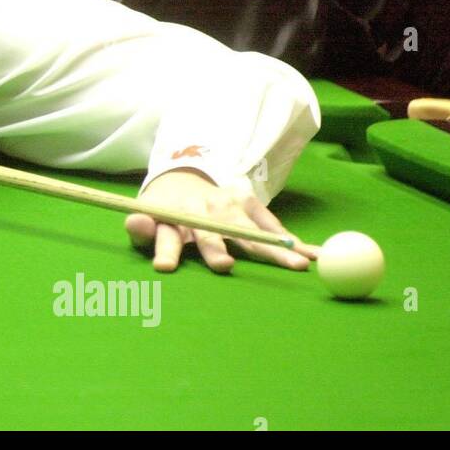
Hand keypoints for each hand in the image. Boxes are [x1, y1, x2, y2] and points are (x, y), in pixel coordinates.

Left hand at [124, 168, 318, 272]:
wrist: (184, 182)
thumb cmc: (165, 213)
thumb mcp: (147, 220)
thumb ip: (141, 230)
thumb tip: (135, 223)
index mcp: (172, 220)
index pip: (166, 238)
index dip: (165, 251)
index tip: (163, 266)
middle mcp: (201, 212)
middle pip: (211, 234)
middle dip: (216, 249)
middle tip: (224, 267)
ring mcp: (227, 205)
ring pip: (248, 230)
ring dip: (272, 247)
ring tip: (297, 263)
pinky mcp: (248, 202)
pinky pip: (271, 226)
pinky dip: (291, 241)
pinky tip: (314, 254)